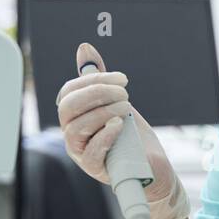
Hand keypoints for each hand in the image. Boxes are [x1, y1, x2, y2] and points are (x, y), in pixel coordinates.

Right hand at [55, 42, 188, 218]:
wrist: (151, 165)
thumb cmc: (131, 135)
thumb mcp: (116, 102)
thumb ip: (99, 78)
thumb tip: (84, 48)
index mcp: (74, 116)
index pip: (69, 92)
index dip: (94, 80)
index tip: (122, 79)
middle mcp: (72, 134)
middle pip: (67, 107)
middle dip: (97, 93)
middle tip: (124, 93)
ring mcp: (81, 153)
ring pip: (76, 128)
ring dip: (104, 112)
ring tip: (126, 109)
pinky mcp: (95, 169)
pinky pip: (90, 153)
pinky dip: (105, 135)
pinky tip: (119, 125)